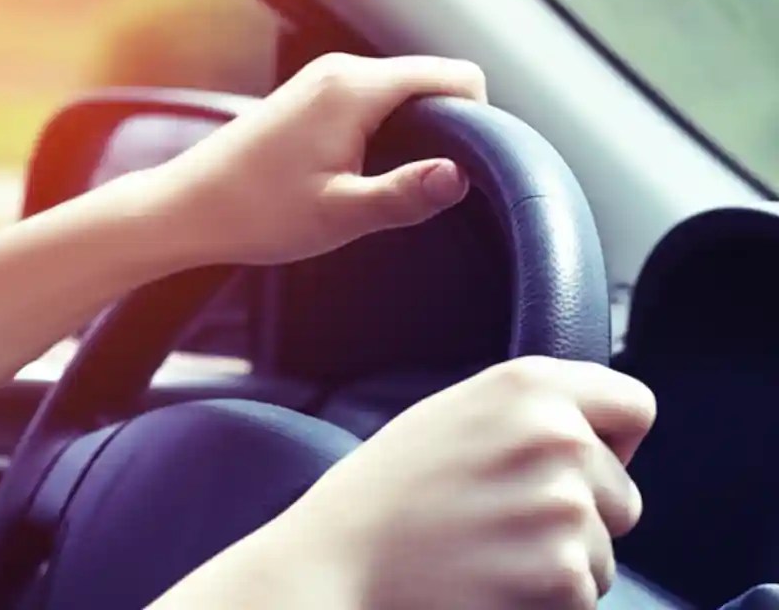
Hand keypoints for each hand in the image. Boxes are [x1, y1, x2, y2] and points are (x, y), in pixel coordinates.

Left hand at [154, 53, 486, 265]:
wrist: (187, 208)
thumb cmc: (255, 213)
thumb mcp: (339, 214)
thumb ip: (404, 195)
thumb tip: (460, 176)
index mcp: (355, 87)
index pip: (456, 76)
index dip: (480, 119)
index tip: (470, 170)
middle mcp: (341, 70)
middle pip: (432, 81)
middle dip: (448, 128)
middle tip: (429, 187)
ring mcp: (323, 79)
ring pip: (403, 92)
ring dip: (416, 132)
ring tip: (396, 185)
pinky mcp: (311, 96)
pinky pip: (374, 100)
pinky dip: (387, 131)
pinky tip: (367, 174)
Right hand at [268, 358, 655, 609]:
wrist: (338, 560)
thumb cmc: (387, 492)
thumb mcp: (455, 414)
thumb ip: (529, 410)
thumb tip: (596, 431)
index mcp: (529, 385)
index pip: (635, 406)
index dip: (608, 442)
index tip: (571, 465)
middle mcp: (559, 436)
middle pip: (623, 494)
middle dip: (579, 517)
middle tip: (501, 522)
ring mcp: (565, 507)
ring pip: (604, 553)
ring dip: (559, 565)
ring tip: (486, 554)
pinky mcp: (565, 574)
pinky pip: (583, 597)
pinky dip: (543, 602)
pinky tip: (487, 583)